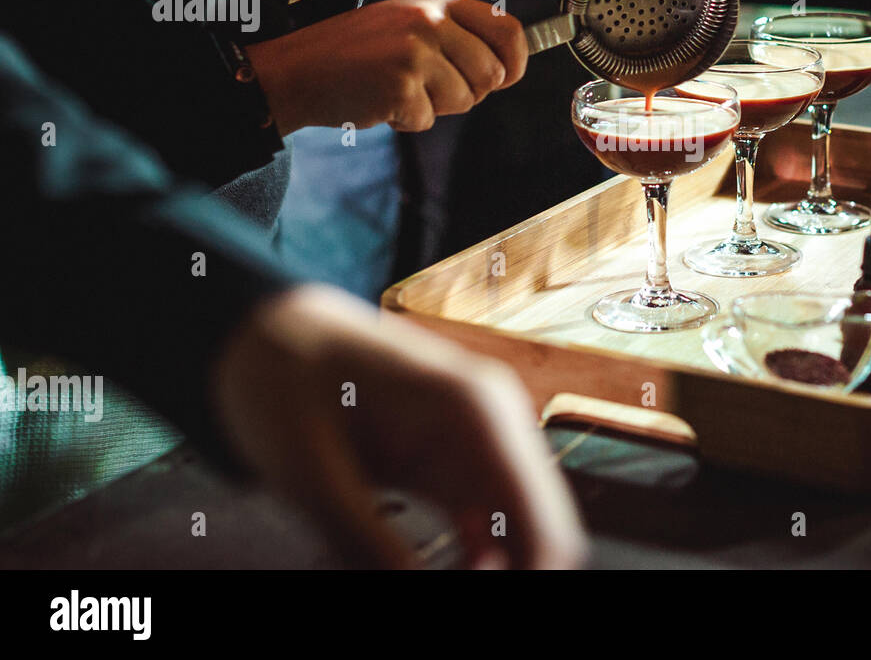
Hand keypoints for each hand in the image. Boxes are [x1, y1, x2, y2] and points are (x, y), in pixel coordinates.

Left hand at [212, 284, 587, 569]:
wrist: (272, 333)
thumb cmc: (284, 377)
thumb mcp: (308, 470)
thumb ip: (364, 542)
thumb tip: (410, 590)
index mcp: (472, 410)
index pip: (542, 521)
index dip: (527, 576)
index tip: (468, 590)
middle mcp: (496, 422)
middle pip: (546, 533)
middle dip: (510, 574)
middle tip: (439, 584)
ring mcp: (485, 440)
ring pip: (524, 534)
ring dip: (489, 572)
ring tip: (430, 577)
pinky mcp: (465, 462)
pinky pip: (494, 528)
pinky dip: (476, 563)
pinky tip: (439, 575)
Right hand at [244, 0, 526, 134]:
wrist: (298, 69)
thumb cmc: (357, 53)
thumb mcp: (409, 24)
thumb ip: (455, 37)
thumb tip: (507, 68)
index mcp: (437, 2)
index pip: (507, 28)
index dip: (516, 61)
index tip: (507, 77)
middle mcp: (431, 20)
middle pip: (491, 74)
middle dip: (468, 92)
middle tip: (430, 88)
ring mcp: (416, 51)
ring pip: (464, 101)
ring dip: (434, 107)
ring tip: (399, 89)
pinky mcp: (401, 84)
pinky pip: (428, 119)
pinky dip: (406, 121)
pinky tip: (380, 101)